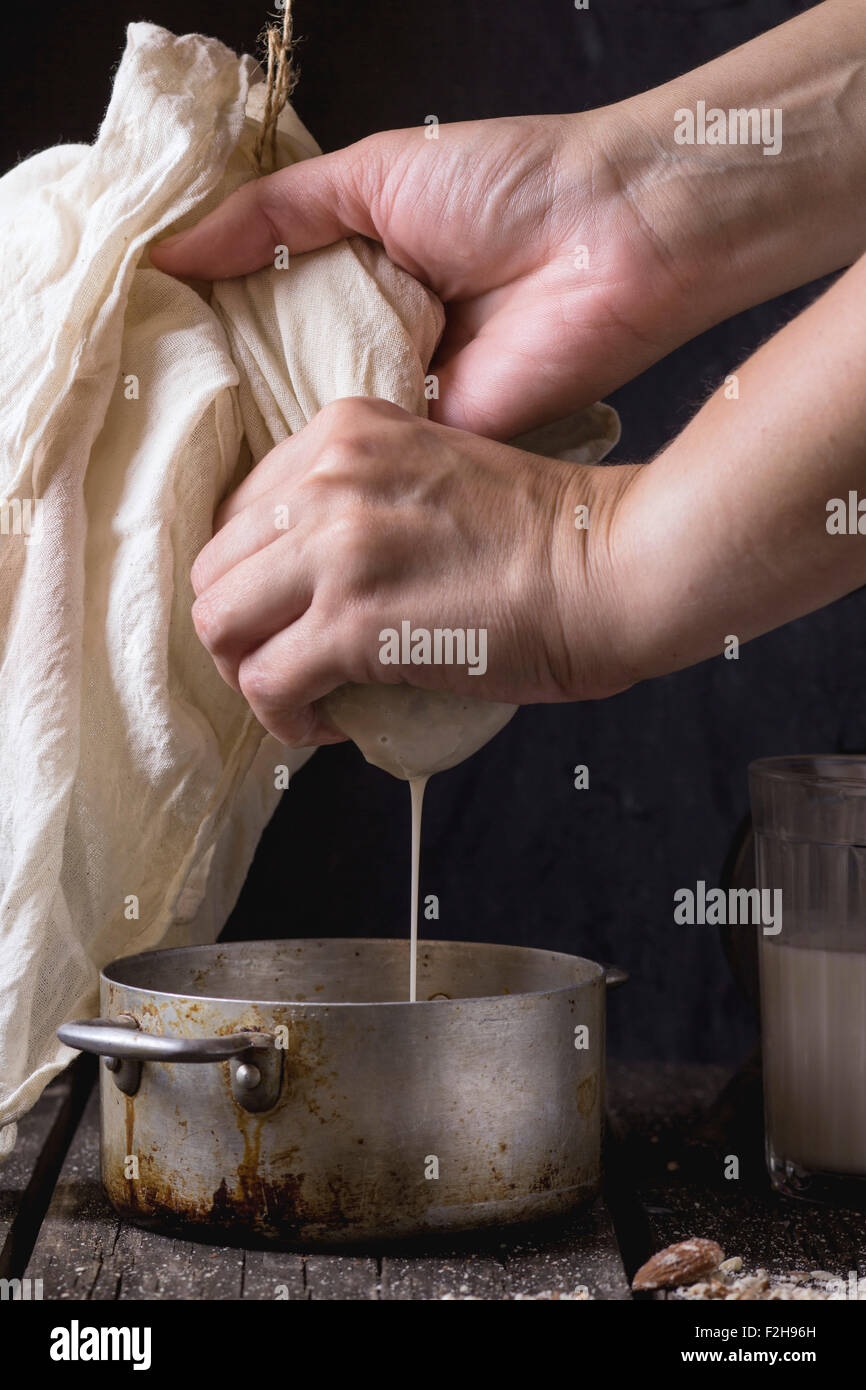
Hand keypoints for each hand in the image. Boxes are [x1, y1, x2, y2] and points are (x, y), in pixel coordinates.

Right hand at [151, 110, 708, 440]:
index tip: (150, 357)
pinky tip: (262, 489)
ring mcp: (408, 400)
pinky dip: (328, 475)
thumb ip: (271, 214)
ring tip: (191, 461)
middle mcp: (377, 343)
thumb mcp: (372, 177)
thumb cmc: (503, 183)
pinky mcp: (440, 444)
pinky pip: (374, 465)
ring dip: (272, 446)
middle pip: (287, 382)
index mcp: (359, 279)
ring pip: (322, 434)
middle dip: (234, 401)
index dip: (214, 338)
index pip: (267, 318)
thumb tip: (168, 250)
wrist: (612, 236)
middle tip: (159, 424)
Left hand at [189, 397, 637, 744]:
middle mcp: (326, 477)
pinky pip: (266, 684)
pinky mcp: (353, 622)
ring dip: (250, 675)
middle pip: (215, 569)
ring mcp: (336, 547)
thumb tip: (307, 575)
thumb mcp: (434, 471)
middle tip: (285, 664)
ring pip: (218, 625)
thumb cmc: (547, 536)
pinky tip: (324, 725)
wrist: (615, 565)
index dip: (255, 578)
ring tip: (300, 696)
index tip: (292, 615)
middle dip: (240, 630)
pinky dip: (283, 720)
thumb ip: (362, 496)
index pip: (239, 511)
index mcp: (344, 432)